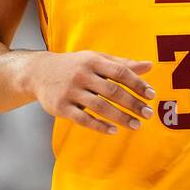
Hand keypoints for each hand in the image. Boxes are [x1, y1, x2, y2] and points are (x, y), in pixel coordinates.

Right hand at [27, 51, 155, 135]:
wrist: (38, 72)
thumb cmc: (75, 66)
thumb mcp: (96, 59)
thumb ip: (122, 64)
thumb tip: (150, 66)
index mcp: (93, 61)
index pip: (120, 72)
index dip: (137, 84)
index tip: (151, 95)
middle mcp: (82, 75)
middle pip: (112, 91)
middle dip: (132, 103)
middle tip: (147, 114)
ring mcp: (71, 91)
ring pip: (100, 107)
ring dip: (120, 117)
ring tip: (136, 125)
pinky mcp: (61, 107)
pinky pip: (83, 119)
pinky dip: (100, 126)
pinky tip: (114, 131)